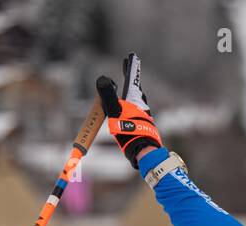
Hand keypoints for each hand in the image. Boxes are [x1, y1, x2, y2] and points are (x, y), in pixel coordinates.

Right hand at [96, 53, 162, 167]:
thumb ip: (108, 96)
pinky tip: (133, 112)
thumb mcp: (115, 112)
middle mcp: (140, 105)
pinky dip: (133, 105)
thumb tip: (102, 78)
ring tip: (132, 87)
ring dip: (133, 91)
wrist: (143, 150)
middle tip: (130, 66)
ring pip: (137, 99)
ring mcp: (142, 114)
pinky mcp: (142, 124)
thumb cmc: (129, 130)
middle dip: (131, 77)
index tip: (132, 55)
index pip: (131, 78)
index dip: (131, 67)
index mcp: (133, 99)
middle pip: (135, 87)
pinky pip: (136, 110)